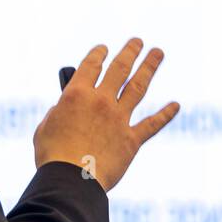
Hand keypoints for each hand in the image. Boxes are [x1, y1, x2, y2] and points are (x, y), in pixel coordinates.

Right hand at [32, 38, 179, 192]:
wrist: (71, 181)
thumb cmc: (52, 156)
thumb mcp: (45, 128)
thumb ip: (56, 114)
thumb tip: (64, 110)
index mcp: (76, 95)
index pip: (91, 65)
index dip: (98, 54)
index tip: (104, 48)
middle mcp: (101, 101)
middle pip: (119, 69)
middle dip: (130, 51)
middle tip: (138, 41)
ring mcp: (119, 119)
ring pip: (138, 87)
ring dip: (149, 67)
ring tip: (158, 53)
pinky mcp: (131, 140)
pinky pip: (152, 124)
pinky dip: (165, 114)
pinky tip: (176, 105)